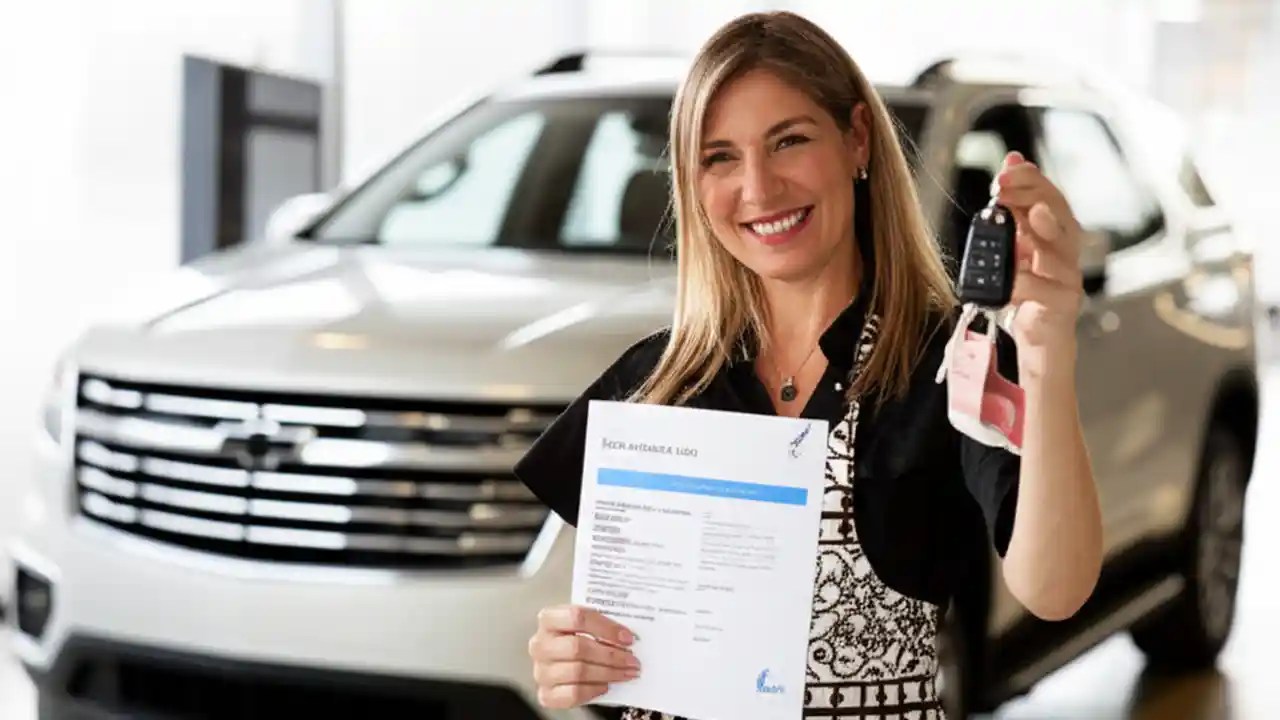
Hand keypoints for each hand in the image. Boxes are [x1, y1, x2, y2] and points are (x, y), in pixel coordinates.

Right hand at [528, 604, 640, 708]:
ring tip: (626, 673)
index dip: (605, 627)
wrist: (561, 662)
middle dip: (610, 655)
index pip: (577, 617)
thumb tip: (627, 637)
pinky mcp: (546, 694)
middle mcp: (540, 645)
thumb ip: (602, 626)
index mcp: (548, 619)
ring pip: (578, 672)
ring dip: (608, 673)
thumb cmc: (577, 638)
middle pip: (577, 647)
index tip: (627, 637)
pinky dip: (593, 690)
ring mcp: (541, 671)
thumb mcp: (586, 625)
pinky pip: (572, 694)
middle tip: (632, 660)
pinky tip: (606, 685)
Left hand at [993, 151, 1084, 377]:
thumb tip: (1011, 162)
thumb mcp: (1015, 246)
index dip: (1032, 179)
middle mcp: (1067, 253)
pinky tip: (1010, 277)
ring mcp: (1068, 279)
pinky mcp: (1062, 306)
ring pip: (1061, 249)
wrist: (1039, 340)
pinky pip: (1044, 290)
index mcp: (1055, 235)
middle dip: (1033, 197)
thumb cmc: (1028, 292)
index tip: (1008, 167)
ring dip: (1043, 232)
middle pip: (1060, 215)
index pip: (1051, 196)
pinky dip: (1025, 281)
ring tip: (1028, 219)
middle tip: (1003, 188)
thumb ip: (1014, 210)